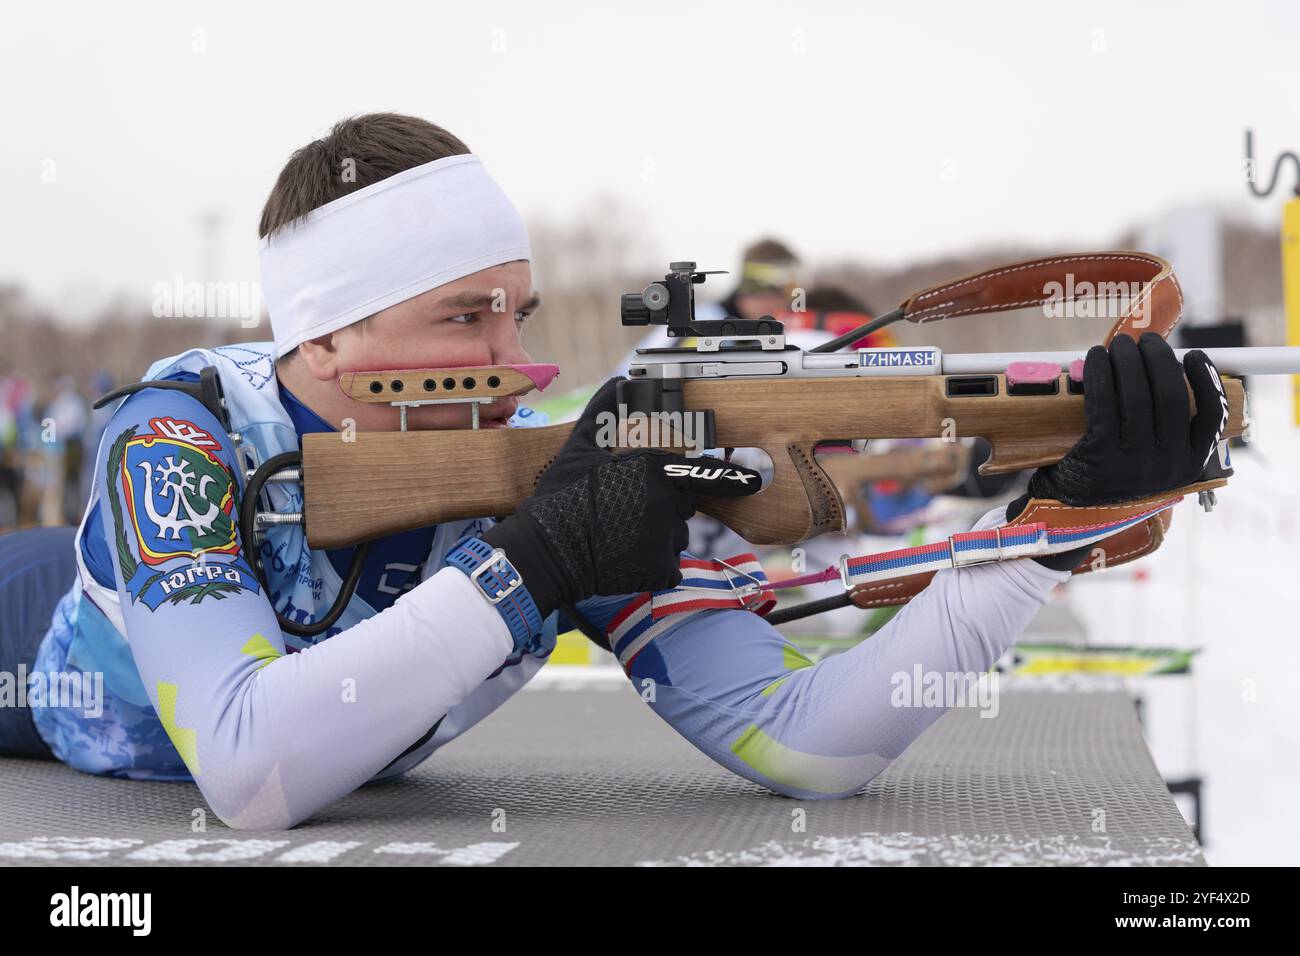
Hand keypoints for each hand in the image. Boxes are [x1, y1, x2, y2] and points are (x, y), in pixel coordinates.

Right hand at [483, 377, 761, 616]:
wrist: (544, 551)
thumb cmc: (561, 497)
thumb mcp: (579, 447)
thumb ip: (603, 412)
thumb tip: (617, 382)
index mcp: (654, 469)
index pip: (702, 473)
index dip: (729, 478)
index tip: (754, 481)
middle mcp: (667, 503)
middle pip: (683, 506)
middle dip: (663, 508)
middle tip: (625, 512)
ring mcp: (666, 539)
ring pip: (674, 538)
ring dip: (655, 539)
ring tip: (617, 536)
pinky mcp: (660, 571)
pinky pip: (667, 567)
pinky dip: (650, 566)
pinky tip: (621, 559)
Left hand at [1011, 333, 1226, 569]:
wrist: (1067, 520)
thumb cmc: (1111, 483)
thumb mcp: (1150, 468)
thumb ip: (1166, 435)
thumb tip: (1168, 374)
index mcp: (1187, 467)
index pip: (1211, 417)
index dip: (1206, 380)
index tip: (1194, 355)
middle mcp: (1167, 467)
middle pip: (1170, 396)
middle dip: (1157, 359)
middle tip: (1145, 340)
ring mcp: (1134, 463)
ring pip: (1136, 395)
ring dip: (1127, 360)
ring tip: (1118, 345)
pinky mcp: (1099, 457)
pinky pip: (1103, 403)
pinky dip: (1100, 374)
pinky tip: (1095, 359)